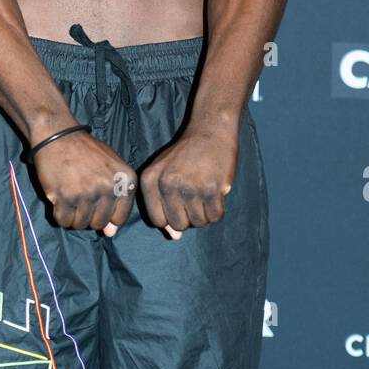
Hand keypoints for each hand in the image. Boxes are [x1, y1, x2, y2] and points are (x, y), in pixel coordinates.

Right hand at [33, 130, 135, 236]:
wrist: (58, 136)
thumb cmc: (86, 151)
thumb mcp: (110, 168)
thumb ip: (116, 200)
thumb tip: (110, 234)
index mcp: (126, 180)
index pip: (120, 218)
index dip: (107, 215)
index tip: (97, 203)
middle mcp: (109, 188)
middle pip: (100, 223)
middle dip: (89, 217)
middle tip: (80, 199)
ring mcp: (87, 193)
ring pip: (81, 224)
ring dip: (73, 217)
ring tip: (70, 199)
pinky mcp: (65, 197)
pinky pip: (63, 221)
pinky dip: (60, 215)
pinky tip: (59, 200)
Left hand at [139, 123, 238, 238]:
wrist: (210, 131)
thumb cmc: (185, 155)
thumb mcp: (164, 173)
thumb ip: (163, 205)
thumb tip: (175, 237)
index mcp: (150, 180)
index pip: (157, 220)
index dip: (170, 217)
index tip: (179, 204)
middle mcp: (167, 184)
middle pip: (178, 225)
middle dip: (189, 217)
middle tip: (195, 199)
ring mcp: (189, 187)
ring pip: (199, 223)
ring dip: (205, 213)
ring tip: (205, 193)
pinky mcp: (211, 189)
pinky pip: (216, 217)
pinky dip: (218, 210)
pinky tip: (216, 193)